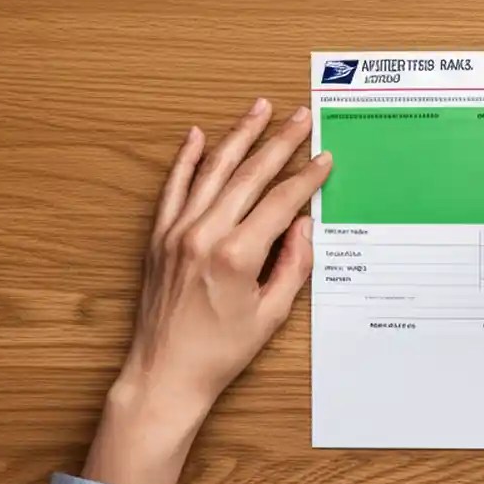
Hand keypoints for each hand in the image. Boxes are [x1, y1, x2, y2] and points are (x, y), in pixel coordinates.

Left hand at [83, 98, 330, 483]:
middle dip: (279, 142)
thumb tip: (304, 225)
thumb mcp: (271, 314)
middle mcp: (204, 235)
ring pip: (213, 170)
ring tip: (258, 109)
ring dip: (238, 136)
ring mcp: (177, 232)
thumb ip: (293, 264)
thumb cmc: (219, 352)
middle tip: (300, 117)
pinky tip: (198, 136)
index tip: (325, 159)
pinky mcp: (159, 237)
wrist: (165, 374)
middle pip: (249, 175)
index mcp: (237, 255)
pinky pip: (174, 187)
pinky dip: (186, 159)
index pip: (281, 201)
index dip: (307, 177)